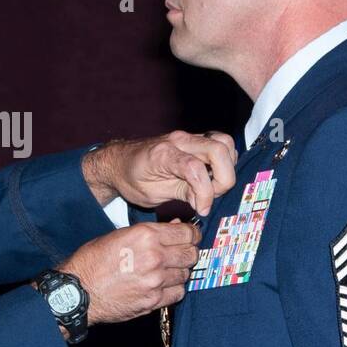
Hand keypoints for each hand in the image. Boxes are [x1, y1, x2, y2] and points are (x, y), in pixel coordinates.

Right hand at [58, 221, 198, 325]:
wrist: (79, 291)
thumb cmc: (93, 261)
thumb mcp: (119, 235)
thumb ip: (149, 233)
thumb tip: (175, 228)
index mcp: (145, 236)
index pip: (187, 233)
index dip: (191, 234)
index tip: (189, 237)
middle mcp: (154, 257)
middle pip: (191, 254)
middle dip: (188, 252)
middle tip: (180, 254)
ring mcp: (156, 281)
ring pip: (186, 274)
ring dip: (179, 272)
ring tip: (166, 271)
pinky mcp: (153, 301)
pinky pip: (178, 293)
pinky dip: (174, 289)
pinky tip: (163, 285)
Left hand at [83, 131, 236, 215]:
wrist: (119, 162)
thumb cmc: (131, 178)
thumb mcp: (152, 193)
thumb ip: (182, 194)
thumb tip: (205, 202)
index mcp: (164, 154)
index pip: (196, 168)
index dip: (205, 192)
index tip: (202, 209)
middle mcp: (179, 140)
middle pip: (220, 149)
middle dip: (223, 178)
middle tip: (211, 196)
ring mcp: (188, 137)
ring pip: (225, 143)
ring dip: (226, 167)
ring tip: (212, 186)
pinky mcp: (195, 140)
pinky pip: (220, 144)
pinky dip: (224, 161)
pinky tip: (210, 177)